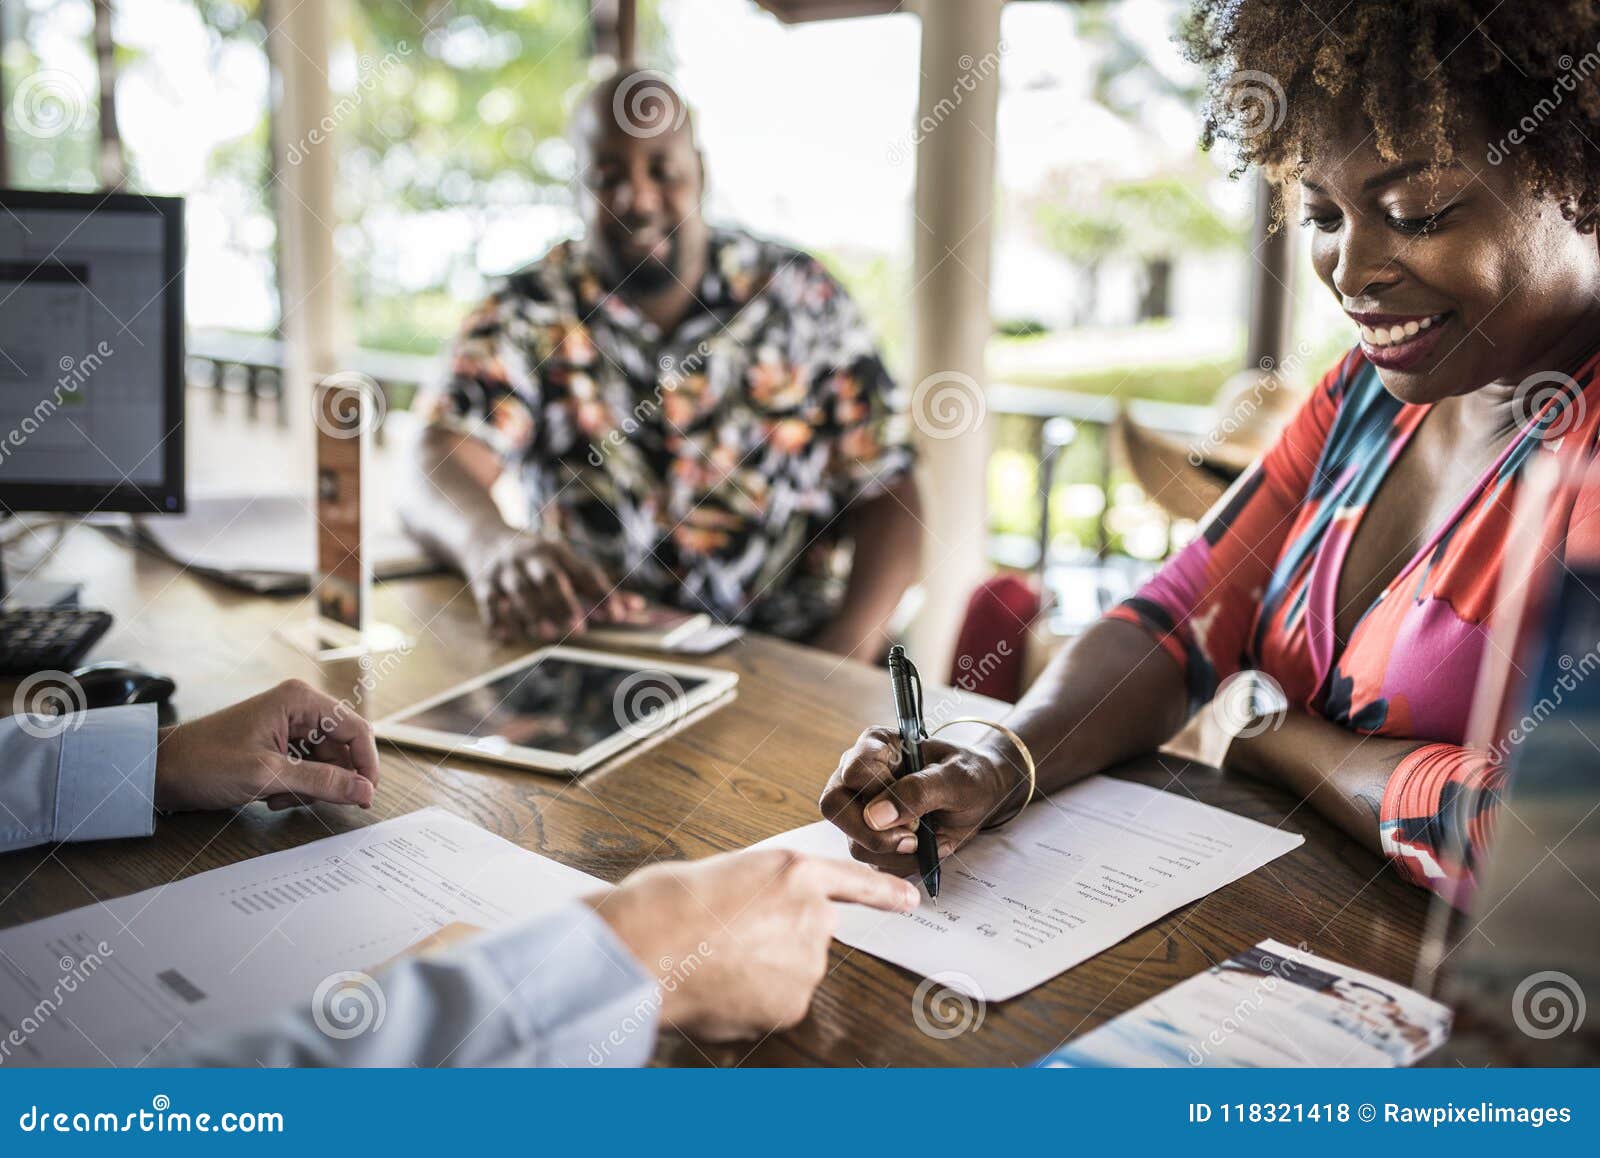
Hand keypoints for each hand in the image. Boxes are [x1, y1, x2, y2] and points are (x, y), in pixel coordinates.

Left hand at [154, 679, 379, 813]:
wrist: (159, 771)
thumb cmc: (204, 763)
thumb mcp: (267, 776)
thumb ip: (321, 783)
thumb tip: (366, 791)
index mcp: (300, 701)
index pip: (356, 730)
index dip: (366, 764)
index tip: (366, 797)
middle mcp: (299, 709)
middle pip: (342, 749)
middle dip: (330, 780)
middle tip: (310, 801)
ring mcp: (288, 727)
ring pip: (326, 764)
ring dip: (310, 788)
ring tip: (279, 798)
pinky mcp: (278, 746)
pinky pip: (307, 769)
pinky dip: (296, 788)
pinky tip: (271, 797)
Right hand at [465, 529, 642, 642]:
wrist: (483, 537)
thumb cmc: (537, 559)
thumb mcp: (564, 563)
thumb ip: (597, 587)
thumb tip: (638, 608)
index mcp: (556, 551)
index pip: (583, 571)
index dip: (602, 593)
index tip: (618, 615)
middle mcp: (530, 558)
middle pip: (549, 578)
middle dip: (564, 603)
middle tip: (580, 629)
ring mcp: (505, 571)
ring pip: (519, 591)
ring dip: (533, 613)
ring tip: (547, 634)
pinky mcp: (483, 584)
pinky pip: (489, 602)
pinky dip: (497, 619)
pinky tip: (507, 636)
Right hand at [588, 848, 918, 1040]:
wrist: (643, 949)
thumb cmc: (664, 904)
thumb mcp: (722, 874)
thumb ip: (760, 894)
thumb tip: (758, 923)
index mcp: (794, 871)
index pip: (854, 881)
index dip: (884, 891)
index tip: (910, 900)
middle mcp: (813, 916)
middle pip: (810, 932)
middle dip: (778, 938)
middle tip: (725, 938)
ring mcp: (807, 963)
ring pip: (791, 971)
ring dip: (762, 972)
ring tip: (712, 962)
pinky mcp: (791, 1005)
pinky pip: (776, 1004)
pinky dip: (751, 1003)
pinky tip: (716, 989)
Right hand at [818, 725, 1024, 872]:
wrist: (980, 796)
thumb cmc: (969, 776)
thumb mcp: (956, 778)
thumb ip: (918, 791)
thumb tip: (876, 816)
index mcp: (876, 746)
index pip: (854, 772)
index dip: (880, 795)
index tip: (914, 809)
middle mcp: (858, 776)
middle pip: (835, 808)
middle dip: (874, 834)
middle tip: (912, 838)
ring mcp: (860, 809)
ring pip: (854, 843)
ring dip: (895, 852)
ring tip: (926, 839)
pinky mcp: (868, 838)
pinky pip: (872, 863)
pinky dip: (901, 864)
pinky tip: (923, 849)